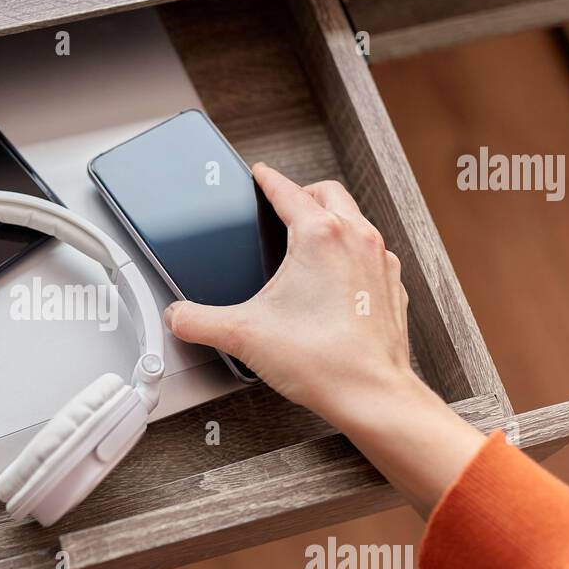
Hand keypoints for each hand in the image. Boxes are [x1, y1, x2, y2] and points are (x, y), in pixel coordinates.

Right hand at [163, 163, 485, 514]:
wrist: (371, 394)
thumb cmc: (323, 362)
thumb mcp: (243, 335)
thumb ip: (198, 321)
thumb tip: (177, 316)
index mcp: (319, 236)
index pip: (287, 190)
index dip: (267, 179)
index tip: (260, 174)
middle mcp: (356, 239)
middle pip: (328, 193)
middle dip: (303, 193)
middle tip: (283, 203)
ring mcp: (380, 261)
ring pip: (355, 218)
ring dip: (331, 219)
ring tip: (308, 237)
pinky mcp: (391, 287)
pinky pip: (372, 252)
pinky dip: (352, 252)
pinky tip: (336, 277)